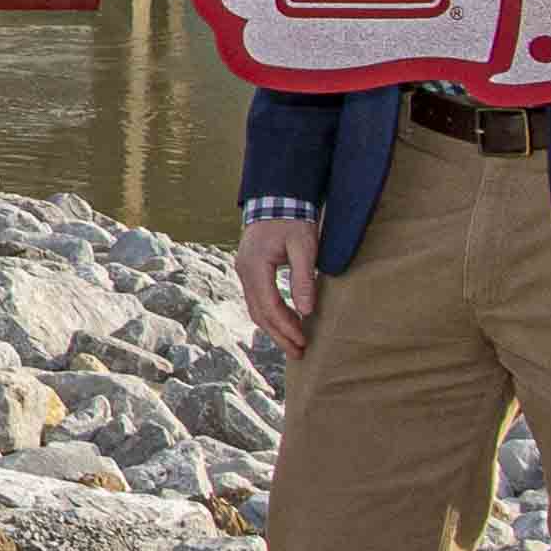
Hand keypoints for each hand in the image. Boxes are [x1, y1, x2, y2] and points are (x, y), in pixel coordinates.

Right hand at [235, 215, 321, 357]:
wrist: (276, 197)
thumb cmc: (292, 219)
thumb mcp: (304, 246)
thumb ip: (303, 278)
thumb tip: (306, 310)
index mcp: (255, 266)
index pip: (269, 307)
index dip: (286, 327)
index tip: (304, 341)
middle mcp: (244, 272)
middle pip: (259, 313)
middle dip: (280, 335)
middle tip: (300, 352)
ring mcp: (244, 272)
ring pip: (256, 309)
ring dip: (275, 328)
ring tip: (294, 343)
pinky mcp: (249, 271)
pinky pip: (257, 300)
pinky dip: (271, 315)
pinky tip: (287, 322)